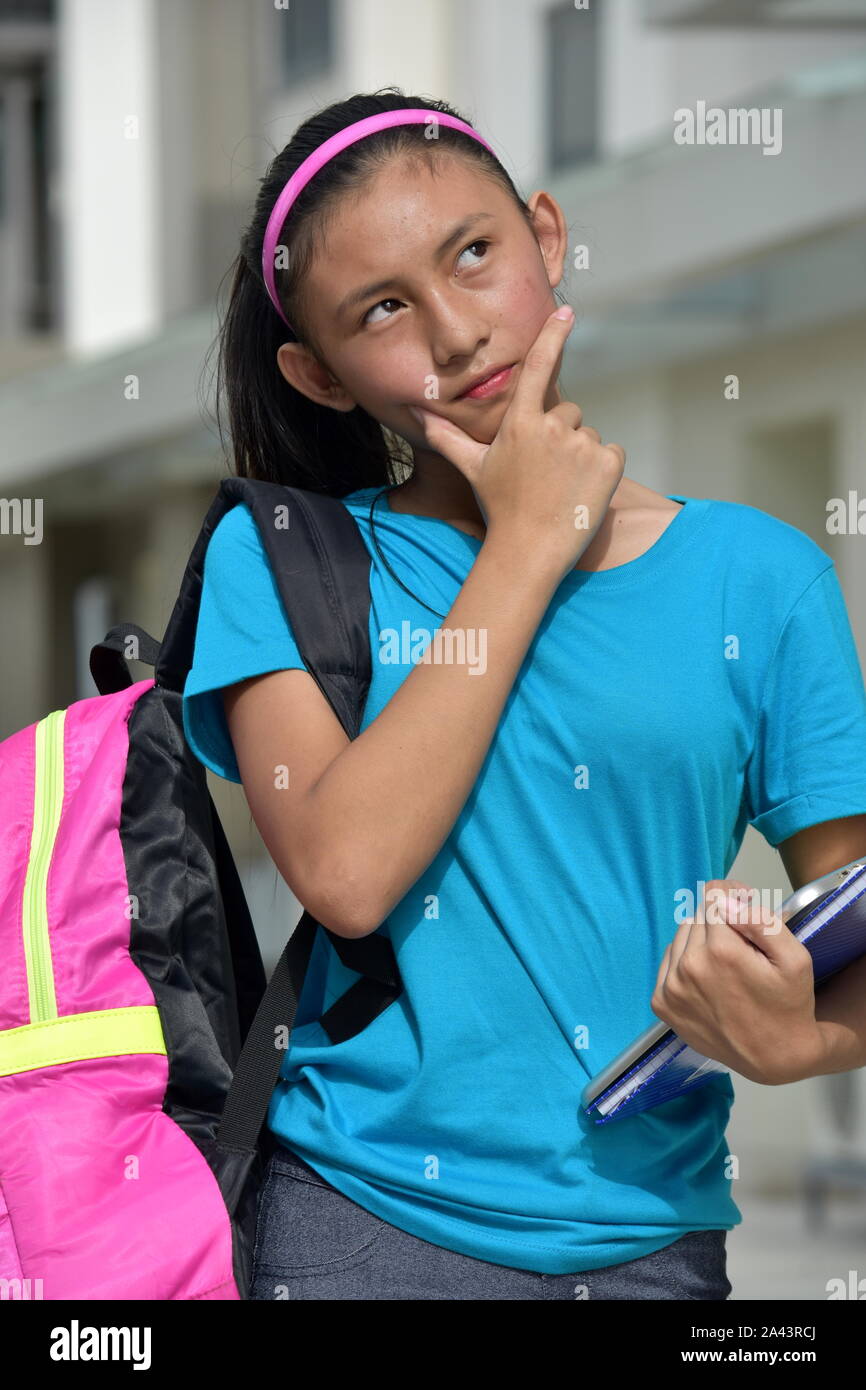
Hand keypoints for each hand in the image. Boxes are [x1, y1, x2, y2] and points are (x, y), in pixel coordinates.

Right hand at [408, 307, 625, 585]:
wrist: (530, 551)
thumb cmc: (500, 509)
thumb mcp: (473, 469)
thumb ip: (447, 437)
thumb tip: (418, 415)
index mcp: (519, 422)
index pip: (538, 367)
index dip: (553, 336)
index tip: (567, 313)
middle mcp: (552, 426)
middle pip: (568, 413)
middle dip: (561, 437)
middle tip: (545, 474)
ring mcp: (582, 443)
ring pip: (589, 436)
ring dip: (581, 457)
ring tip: (562, 488)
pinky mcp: (608, 462)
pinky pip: (612, 453)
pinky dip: (603, 471)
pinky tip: (582, 493)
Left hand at [650, 879, 821, 1085]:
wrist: (775, 1056)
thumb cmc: (789, 1004)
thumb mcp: (794, 957)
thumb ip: (761, 920)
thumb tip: (728, 901)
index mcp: (720, 951)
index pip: (713, 896)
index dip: (732, 893)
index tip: (746, 902)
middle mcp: (688, 967)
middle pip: (698, 915)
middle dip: (720, 919)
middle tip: (743, 940)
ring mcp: (670, 987)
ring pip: (681, 936)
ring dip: (702, 939)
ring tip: (727, 961)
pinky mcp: (661, 1004)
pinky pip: (668, 962)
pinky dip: (685, 960)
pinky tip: (709, 976)